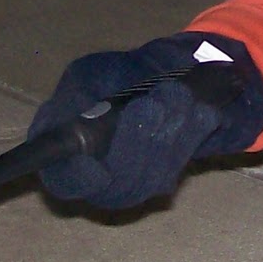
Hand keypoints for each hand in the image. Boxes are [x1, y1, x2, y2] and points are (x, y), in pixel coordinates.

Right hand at [29, 33, 262, 208]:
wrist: (152, 79)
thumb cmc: (108, 79)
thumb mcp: (87, 75)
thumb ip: (77, 97)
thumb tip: (79, 114)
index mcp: (62, 155)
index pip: (64, 181)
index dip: (78, 180)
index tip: (97, 169)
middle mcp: (95, 181)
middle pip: (117, 184)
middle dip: (137, 143)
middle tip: (151, 106)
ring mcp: (131, 185)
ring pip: (151, 179)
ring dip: (168, 135)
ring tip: (177, 95)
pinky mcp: (162, 179)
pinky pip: (178, 167)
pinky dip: (190, 137)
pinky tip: (200, 111)